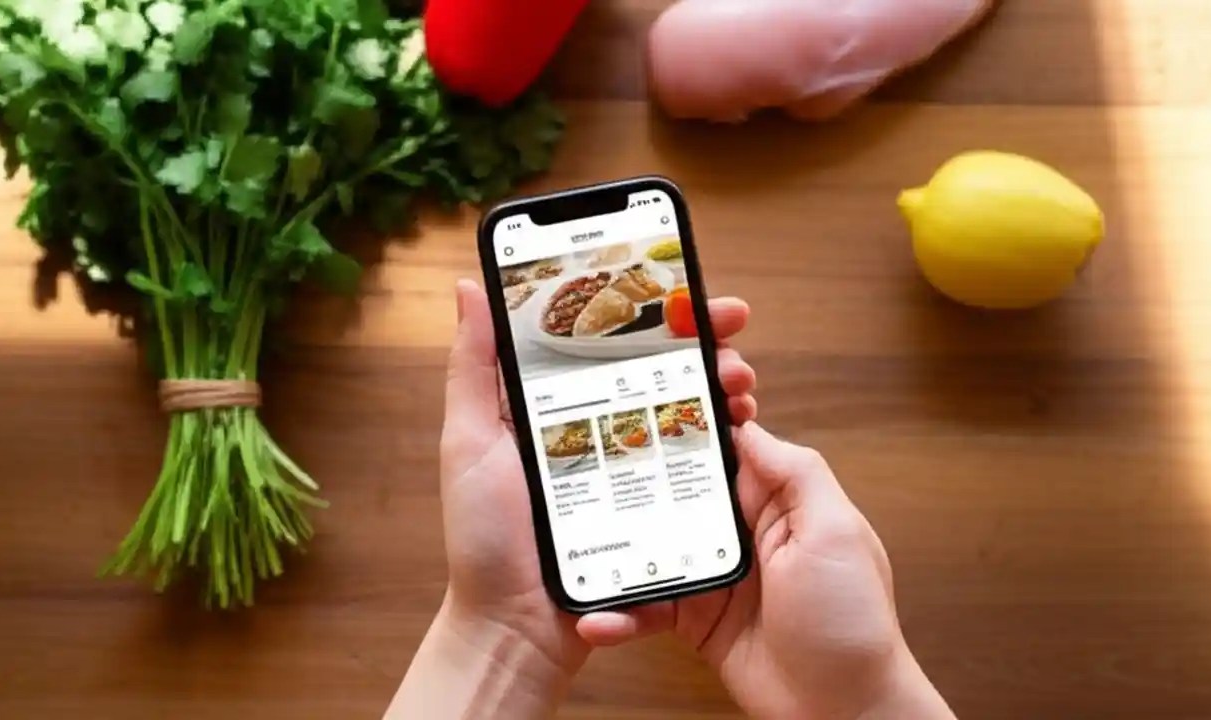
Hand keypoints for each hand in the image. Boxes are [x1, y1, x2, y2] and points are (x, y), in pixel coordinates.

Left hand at [388, 279, 758, 718]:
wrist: (517, 627)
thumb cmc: (484, 538)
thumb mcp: (469, 441)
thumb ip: (473, 367)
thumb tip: (470, 286)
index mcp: (553, 404)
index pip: (604, 339)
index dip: (643, 306)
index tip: (684, 284)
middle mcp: (594, 426)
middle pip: (657, 366)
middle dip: (702, 340)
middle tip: (732, 330)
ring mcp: (626, 464)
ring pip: (685, 407)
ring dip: (721, 383)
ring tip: (741, 379)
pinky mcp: (651, 503)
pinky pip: (692, 462)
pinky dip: (722, 438)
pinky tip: (739, 426)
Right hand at [578, 424, 953, 719]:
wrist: (844, 711)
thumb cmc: (853, 622)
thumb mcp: (835, 532)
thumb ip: (795, 473)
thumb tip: (747, 426)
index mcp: (779, 502)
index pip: (728, 447)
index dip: (691, 423)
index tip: (645, 400)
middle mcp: (744, 532)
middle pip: (679, 491)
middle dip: (635, 480)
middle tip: (587, 468)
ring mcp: (716, 576)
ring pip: (653, 548)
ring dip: (617, 550)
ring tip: (573, 547)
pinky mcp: (696, 619)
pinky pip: (649, 608)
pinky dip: (622, 613)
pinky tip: (598, 616)